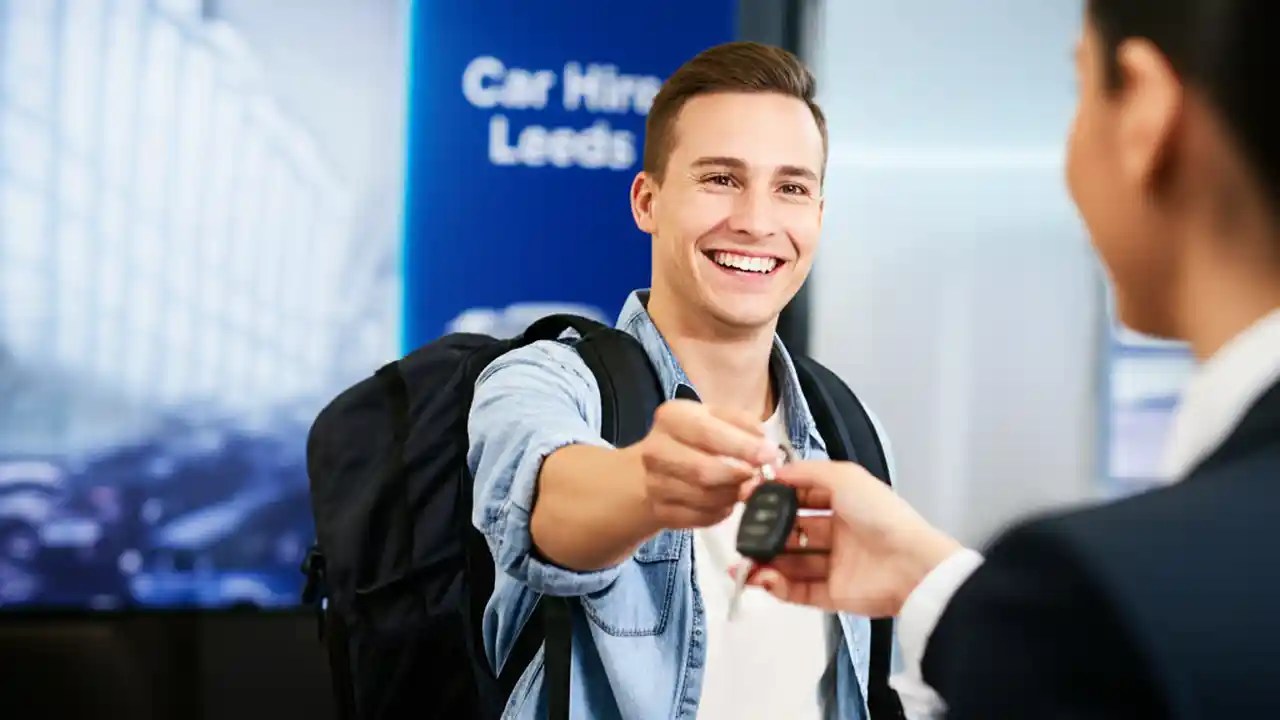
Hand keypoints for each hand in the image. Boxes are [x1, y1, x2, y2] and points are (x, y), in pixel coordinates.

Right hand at [630, 399, 780, 529]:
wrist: (655, 467)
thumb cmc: (695, 437)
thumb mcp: (717, 418)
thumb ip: (744, 425)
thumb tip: (766, 447)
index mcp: (672, 418)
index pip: (707, 433)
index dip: (742, 446)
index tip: (769, 455)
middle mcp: (656, 450)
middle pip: (703, 471)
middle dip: (738, 476)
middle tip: (759, 477)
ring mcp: (653, 484)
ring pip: (703, 498)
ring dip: (732, 496)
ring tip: (745, 488)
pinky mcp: (659, 511)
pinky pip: (699, 518)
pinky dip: (720, 512)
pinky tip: (727, 502)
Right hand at [742, 460, 962, 616]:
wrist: (910, 566)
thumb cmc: (881, 515)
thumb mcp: (845, 477)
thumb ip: (806, 472)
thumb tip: (774, 473)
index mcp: (845, 503)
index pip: (802, 497)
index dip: (776, 497)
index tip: (749, 497)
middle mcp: (839, 533)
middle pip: (793, 532)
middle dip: (766, 533)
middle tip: (743, 533)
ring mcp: (836, 565)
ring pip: (791, 564)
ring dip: (766, 562)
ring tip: (745, 561)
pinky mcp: (834, 594)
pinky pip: (798, 591)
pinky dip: (777, 586)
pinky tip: (761, 577)